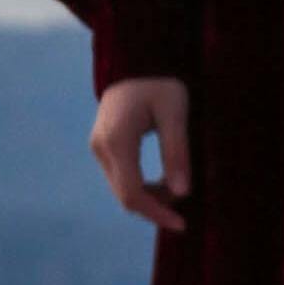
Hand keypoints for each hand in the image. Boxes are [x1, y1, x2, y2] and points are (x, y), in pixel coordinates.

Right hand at [90, 78, 193, 232]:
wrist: (136, 61)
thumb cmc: (160, 83)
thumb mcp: (176, 112)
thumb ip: (177, 151)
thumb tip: (183, 194)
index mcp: (118, 140)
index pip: (133, 194)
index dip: (157, 214)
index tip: (182, 224)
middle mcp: (102, 147)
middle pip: (125, 196)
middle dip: (156, 207)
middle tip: (185, 202)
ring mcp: (99, 147)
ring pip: (122, 190)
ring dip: (150, 197)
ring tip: (177, 185)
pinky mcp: (102, 146)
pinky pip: (121, 178)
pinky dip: (142, 187)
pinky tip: (163, 180)